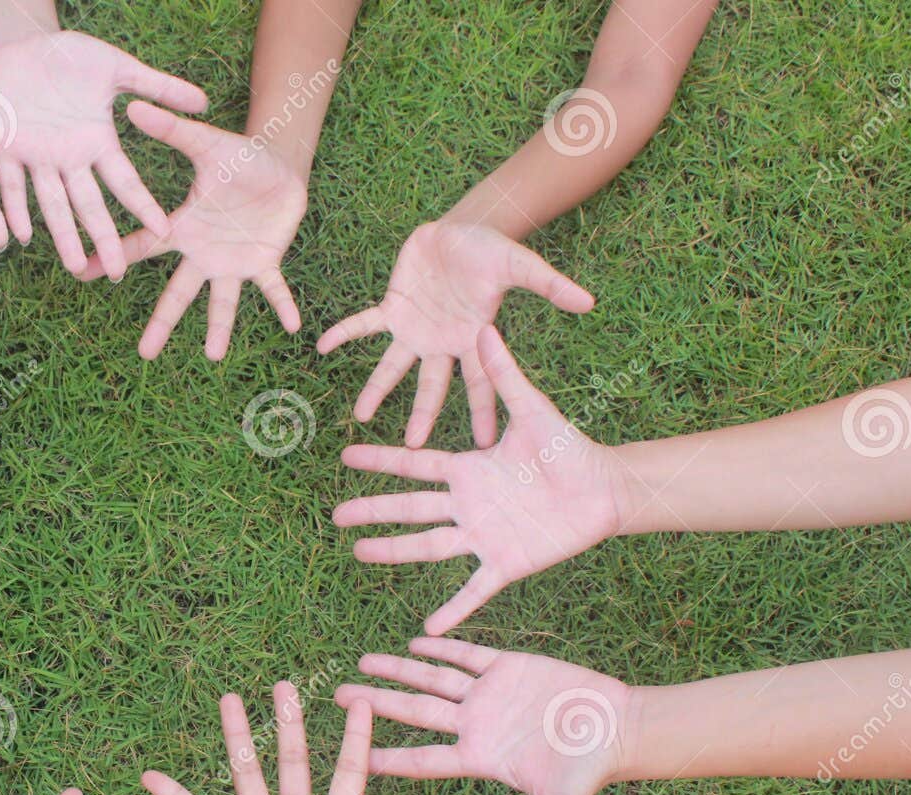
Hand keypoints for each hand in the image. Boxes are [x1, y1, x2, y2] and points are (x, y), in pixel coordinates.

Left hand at [0, 31, 206, 276]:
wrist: (25, 42)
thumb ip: (158, 86)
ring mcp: (38, 157)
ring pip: (52, 204)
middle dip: (104, 239)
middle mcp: (70, 159)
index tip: (164, 232)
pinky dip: (14, 209)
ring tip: (74, 267)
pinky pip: (10, 185)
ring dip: (63, 236)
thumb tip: (204, 102)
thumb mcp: (117, 68)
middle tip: (117, 273)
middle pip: (90, 205)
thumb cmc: (71, 55)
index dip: (142, 207)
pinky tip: (20, 236)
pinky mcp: (5, 148)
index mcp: (98, 143)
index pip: (124, 182)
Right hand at [86, 103, 304, 359]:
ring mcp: (234, 263)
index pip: (143, 247)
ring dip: (219, 329)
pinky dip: (283, 305)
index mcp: (184, 229)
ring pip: (223, 302)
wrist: (277, 166)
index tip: (84, 274)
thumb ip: (171, 130)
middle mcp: (204, 255)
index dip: (114, 258)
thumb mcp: (204, 143)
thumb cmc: (236, 157)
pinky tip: (292, 325)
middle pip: (178, 295)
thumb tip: (131, 106)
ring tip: (214, 356)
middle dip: (161, 324)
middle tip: (144, 355)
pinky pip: (273, 288)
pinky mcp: (265, 262)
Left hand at [318, 222, 593, 444]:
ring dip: (375, 389)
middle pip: (431, 387)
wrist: (463, 229)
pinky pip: (364, 323)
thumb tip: (589, 302)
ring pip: (392, 366)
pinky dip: (344, 332)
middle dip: (421, 416)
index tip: (485, 448)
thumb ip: (550, 286)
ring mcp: (414, 329)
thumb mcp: (522, 265)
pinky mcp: (392, 308)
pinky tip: (320, 346)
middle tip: (410, 450)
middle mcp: (441, 344)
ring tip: (358, 417)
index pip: (481, 384)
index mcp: (473, 341)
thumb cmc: (493, 251)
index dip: (483, 414)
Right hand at [336, 328, 624, 635]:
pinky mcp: (506, 563)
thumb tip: (487, 329)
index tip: (345, 457)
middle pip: (409, 508)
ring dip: (395, 552)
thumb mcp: (534, 410)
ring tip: (360, 555)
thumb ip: (506, 375)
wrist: (604, 488)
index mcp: (468, 468)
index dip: (380, 461)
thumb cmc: (569, 448)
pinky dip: (453, 609)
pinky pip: (474, 589)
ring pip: (428, 547)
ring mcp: (483, 536)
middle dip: (372, 512)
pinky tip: (429, 627)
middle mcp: (467, 504)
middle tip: (335, 518)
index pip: (414, 465)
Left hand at [336, 638, 629, 794]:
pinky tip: (416, 639)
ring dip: (399, 668)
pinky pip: (469, 654)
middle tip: (337, 696)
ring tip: (363, 661)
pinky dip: (443, 645)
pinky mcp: (509, 666)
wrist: (621, 729)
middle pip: (414, 712)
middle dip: (376, 703)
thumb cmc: (588, 774)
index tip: (355, 759)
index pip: (423, 758)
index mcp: (478, 758)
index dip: (389, 757)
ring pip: (433, 679)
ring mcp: (489, 695)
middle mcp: (475, 725)